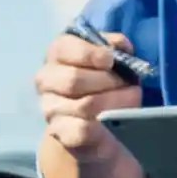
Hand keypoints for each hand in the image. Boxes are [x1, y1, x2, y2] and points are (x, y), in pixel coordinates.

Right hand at [35, 33, 141, 161]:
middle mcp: (47, 78)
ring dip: (113, 104)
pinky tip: (112, 125)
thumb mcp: (110, 56)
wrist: (93, 120)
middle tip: (128, 85)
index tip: (110, 61)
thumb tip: (122, 47)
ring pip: (83, 106)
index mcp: (58, 53)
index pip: (64, 48)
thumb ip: (115, 46)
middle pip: (74, 80)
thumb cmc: (102, 79)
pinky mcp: (58, 132)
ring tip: (129, 103)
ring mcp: (49, 106)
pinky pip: (80, 131)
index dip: (89, 54)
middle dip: (107, 82)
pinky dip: (100, 129)